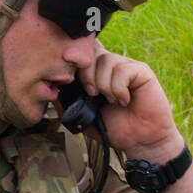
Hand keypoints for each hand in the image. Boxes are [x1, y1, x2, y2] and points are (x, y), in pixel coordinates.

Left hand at [75, 42, 184, 161]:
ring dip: (103, 85)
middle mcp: (110, 66)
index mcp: (95, 73)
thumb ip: (67, 103)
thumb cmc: (114, 128)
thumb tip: (51, 89)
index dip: (74, 56)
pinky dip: (119, 89)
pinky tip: (124, 101)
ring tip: (110, 101)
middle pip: (91, 52)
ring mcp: (126, 66)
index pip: (82, 52)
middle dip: (85, 73)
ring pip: (106, 60)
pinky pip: (123, 70)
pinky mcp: (141, 71)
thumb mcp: (83, 117)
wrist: (139, 141)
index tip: (65, 64)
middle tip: (91, 94)